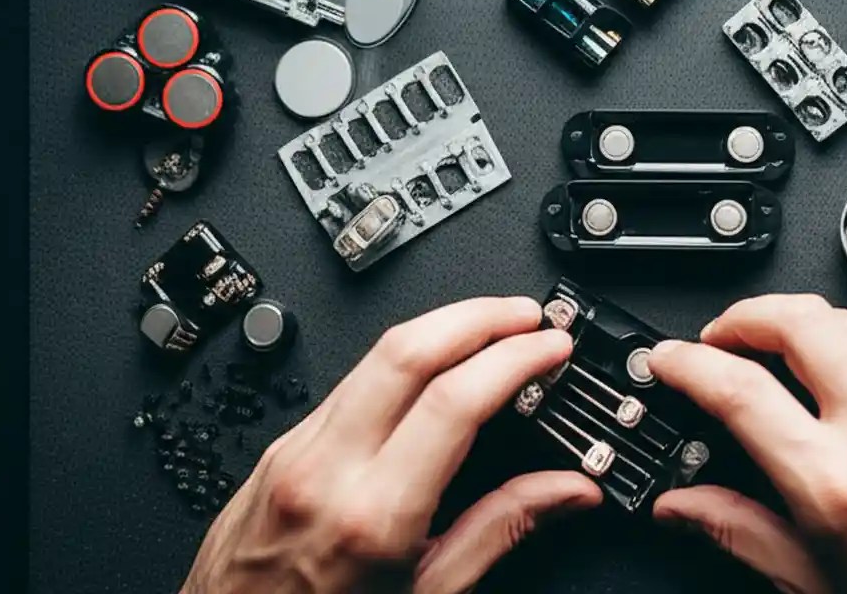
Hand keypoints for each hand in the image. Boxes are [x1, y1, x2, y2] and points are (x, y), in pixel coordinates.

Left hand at [181, 297, 602, 593]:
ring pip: (372, 355)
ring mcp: (295, 452)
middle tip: (526, 315)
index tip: (549, 348)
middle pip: (406, 351)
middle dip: (477, 317)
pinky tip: (433, 366)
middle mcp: (326, 471)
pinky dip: (402, 359)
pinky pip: (348, 383)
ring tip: (490, 327)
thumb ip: (499, 531)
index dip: (512, 360)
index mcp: (373, 515)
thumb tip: (568, 493)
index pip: (453, 402)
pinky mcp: (279, 449)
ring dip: (440, 326)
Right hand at [649, 294, 846, 593]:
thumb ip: (741, 531)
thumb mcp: (816, 583)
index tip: (668, 360)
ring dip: (792, 320)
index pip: (740, 390)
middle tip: (717, 338)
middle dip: (742, 315)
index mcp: (836, 486)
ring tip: (768, 347)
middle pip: (797, 321)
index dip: (688, 363)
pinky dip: (843, 341)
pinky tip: (829, 371)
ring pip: (844, 320)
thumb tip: (681, 506)